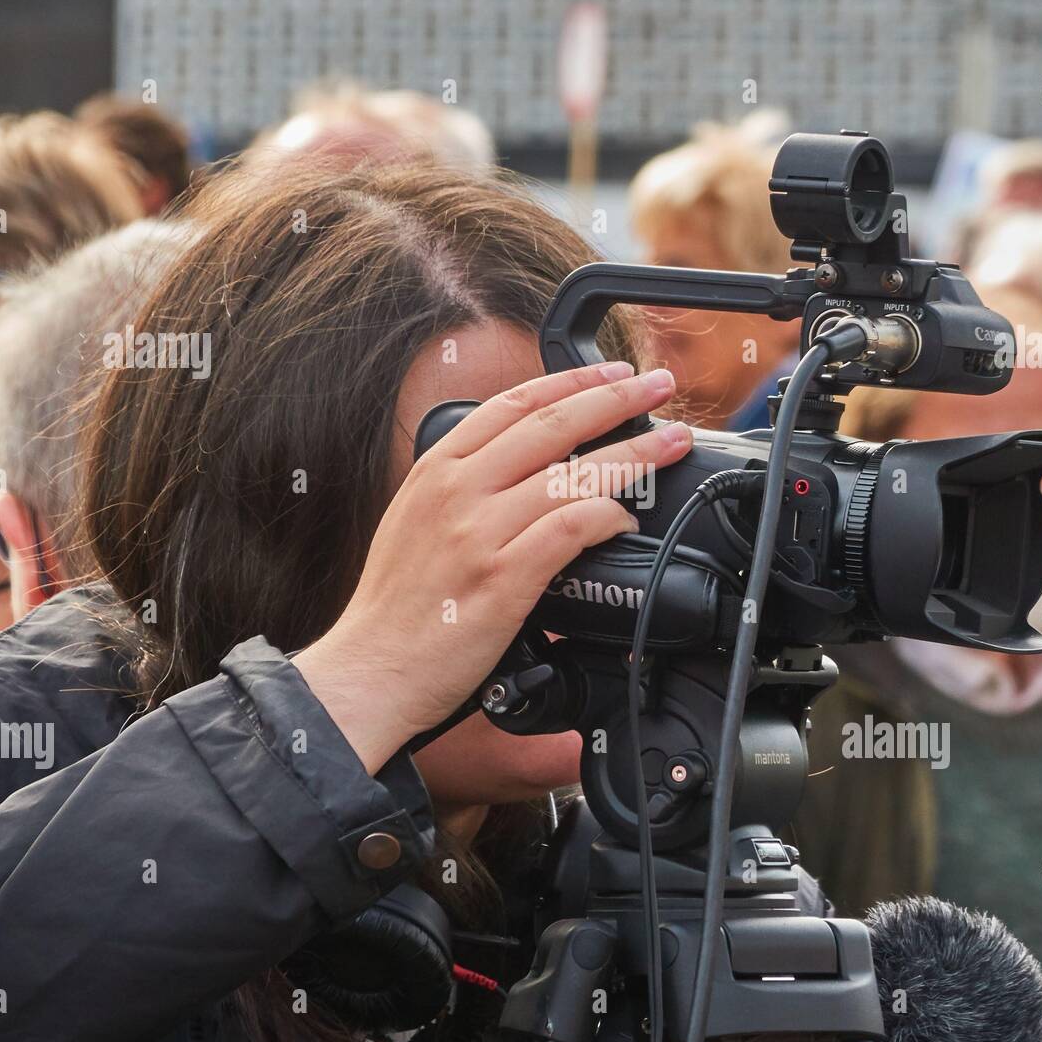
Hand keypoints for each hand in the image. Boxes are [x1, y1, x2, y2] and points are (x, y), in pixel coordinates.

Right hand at [295, 360, 690, 772]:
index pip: (515, 404)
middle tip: (660, 385)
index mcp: (437, 469)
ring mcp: (479, 532)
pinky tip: (627, 519)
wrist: (371, 670)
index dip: (573, 380)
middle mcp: (458, 490)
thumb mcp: (416, 521)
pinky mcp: (502, 578)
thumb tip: (527, 469)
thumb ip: (465, 488)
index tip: (614, 372)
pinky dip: (607, 516)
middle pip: (552, 425)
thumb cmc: (398, 606)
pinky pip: (570, 528)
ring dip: (633, 453)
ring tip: (670, 443)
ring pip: (573, 474)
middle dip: (616, 398)